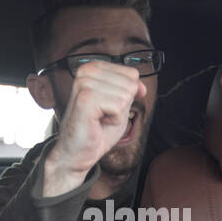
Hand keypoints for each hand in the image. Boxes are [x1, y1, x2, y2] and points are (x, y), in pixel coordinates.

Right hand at [41, 61, 144, 195]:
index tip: (110, 107)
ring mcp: (84, 84)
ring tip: (101, 119)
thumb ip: (130, 91)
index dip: (128, 96)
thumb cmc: (97, 130)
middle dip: (123, 105)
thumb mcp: (120, 105)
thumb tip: (142, 87)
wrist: (79, 152)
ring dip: (118, 113)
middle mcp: (87, 71)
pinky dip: (114, 120)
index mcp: (94, 68)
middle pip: (130, 84)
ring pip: (125, 95)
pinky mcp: (85, 99)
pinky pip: (118, 106)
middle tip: (104, 115)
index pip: (132, 74)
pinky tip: (99, 122)